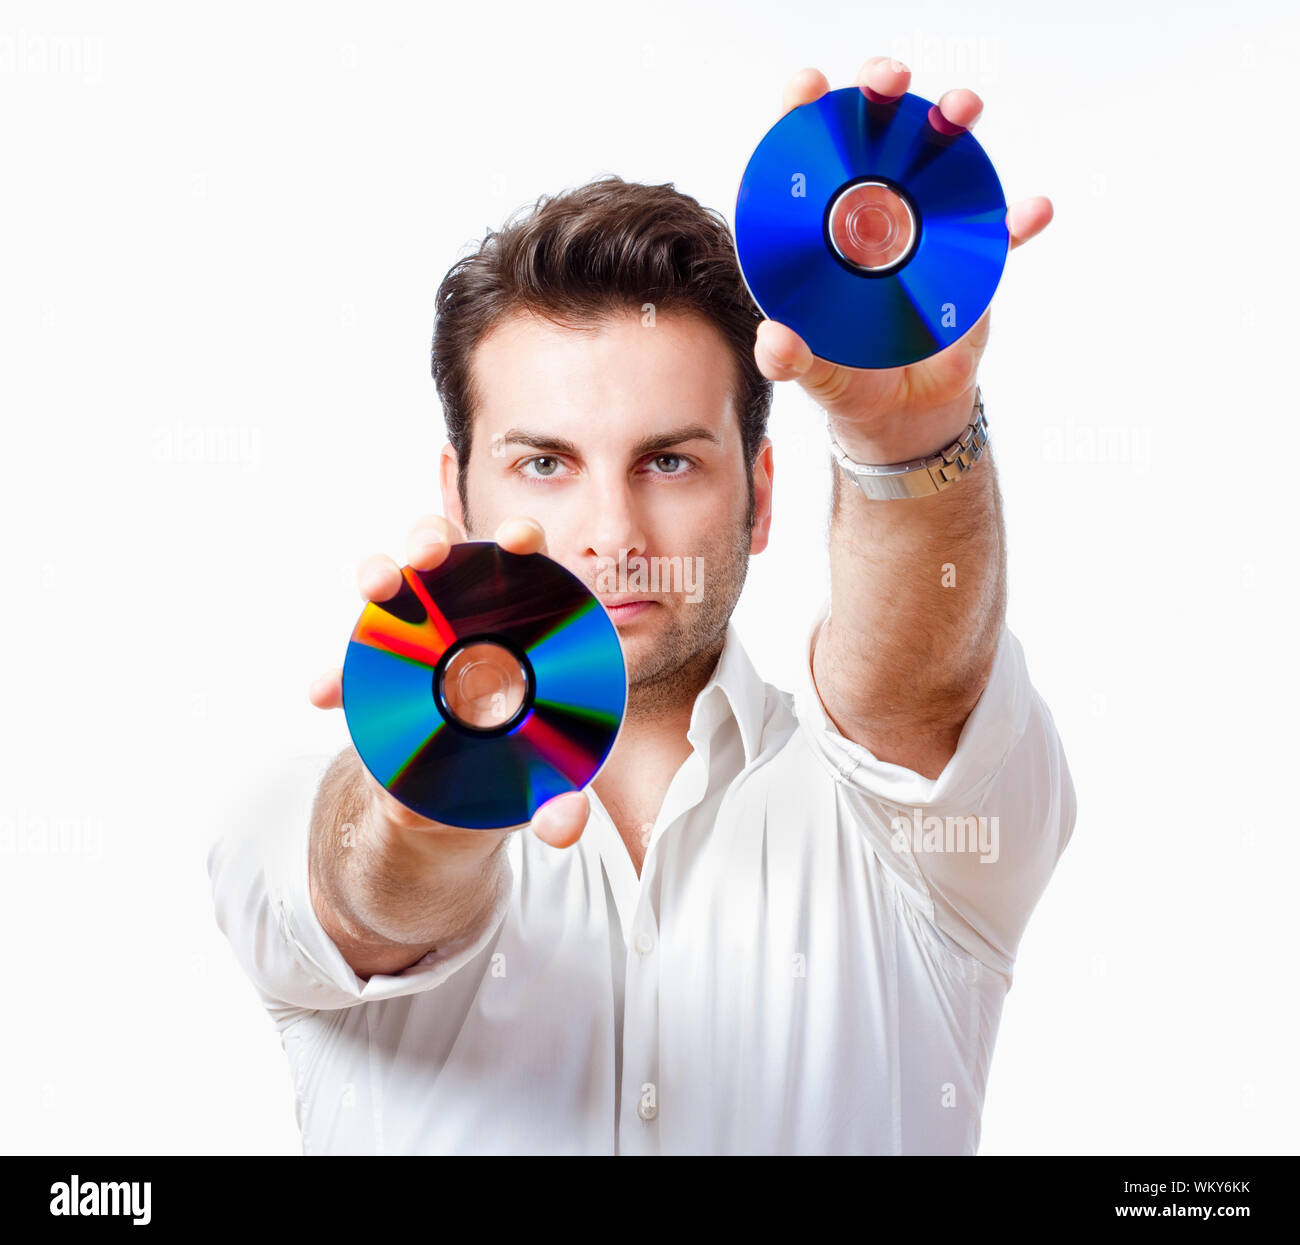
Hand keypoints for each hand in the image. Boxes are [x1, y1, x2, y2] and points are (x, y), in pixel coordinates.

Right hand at [308, 513, 590, 848]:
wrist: (456, 799)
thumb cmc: (513, 766)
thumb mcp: (540, 788)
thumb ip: (560, 804)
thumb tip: (567, 821)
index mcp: (520, 619)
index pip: (526, 561)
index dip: (522, 539)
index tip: (519, 541)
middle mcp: (462, 610)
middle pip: (448, 554)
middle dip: (433, 540)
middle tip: (428, 558)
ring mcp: (414, 633)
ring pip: (392, 583)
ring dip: (378, 573)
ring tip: (375, 589)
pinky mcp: (375, 669)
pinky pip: (350, 663)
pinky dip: (337, 675)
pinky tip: (327, 693)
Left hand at [755, 55, 1053, 463]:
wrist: (906, 412)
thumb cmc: (850, 380)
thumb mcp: (815, 375)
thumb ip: (789, 360)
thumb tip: (773, 341)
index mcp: (821, 235)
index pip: (806, 164)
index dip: (804, 118)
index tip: (807, 88)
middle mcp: (871, 216)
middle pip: (874, 140)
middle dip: (880, 97)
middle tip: (888, 79)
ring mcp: (924, 232)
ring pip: (938, 164)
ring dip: (951, 126)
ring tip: (960, 110)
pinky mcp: (970, 262)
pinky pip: (997, 235)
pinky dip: (1017, 220)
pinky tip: (1032, 210)